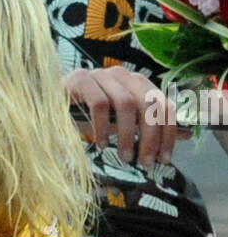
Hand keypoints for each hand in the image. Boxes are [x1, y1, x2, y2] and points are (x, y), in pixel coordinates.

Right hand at [63, 66, 189, 164]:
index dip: (168, 132)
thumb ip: (147, 126)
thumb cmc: (87, 114)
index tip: (164, 158)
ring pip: (126, 103)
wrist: (50, 103)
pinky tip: (102, 144)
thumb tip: (187, 134)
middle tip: (145, 162)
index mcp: (137, 82)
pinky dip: (103, 127)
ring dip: (128, 134)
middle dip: (151, 136)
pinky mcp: (80, 80)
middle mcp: (122, 74)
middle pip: (148, 103)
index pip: (163, 103)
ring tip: (125, 157)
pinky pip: (99, 104)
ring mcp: (101, 75)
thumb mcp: (120, 122)